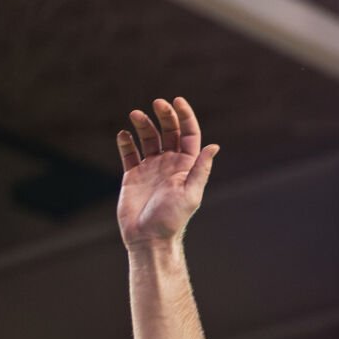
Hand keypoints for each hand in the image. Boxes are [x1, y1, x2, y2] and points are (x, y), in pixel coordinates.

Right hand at [115, 97, 220, 249]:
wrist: (148, 238)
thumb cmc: (172, 219)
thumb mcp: (190, 193)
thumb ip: (200, 169)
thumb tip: (214, 146)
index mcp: (186, 166)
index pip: (189, 135)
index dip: (185, 117)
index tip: (176, 101)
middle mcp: (170, 164)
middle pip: (169, 132)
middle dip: (164, 116)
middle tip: (156, 103)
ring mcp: (151, 168)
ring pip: (148, 139)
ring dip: (143, 125)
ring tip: (135, 115)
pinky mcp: (133, 175)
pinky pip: (129, 153)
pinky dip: (126, 142)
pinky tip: (124, 134)